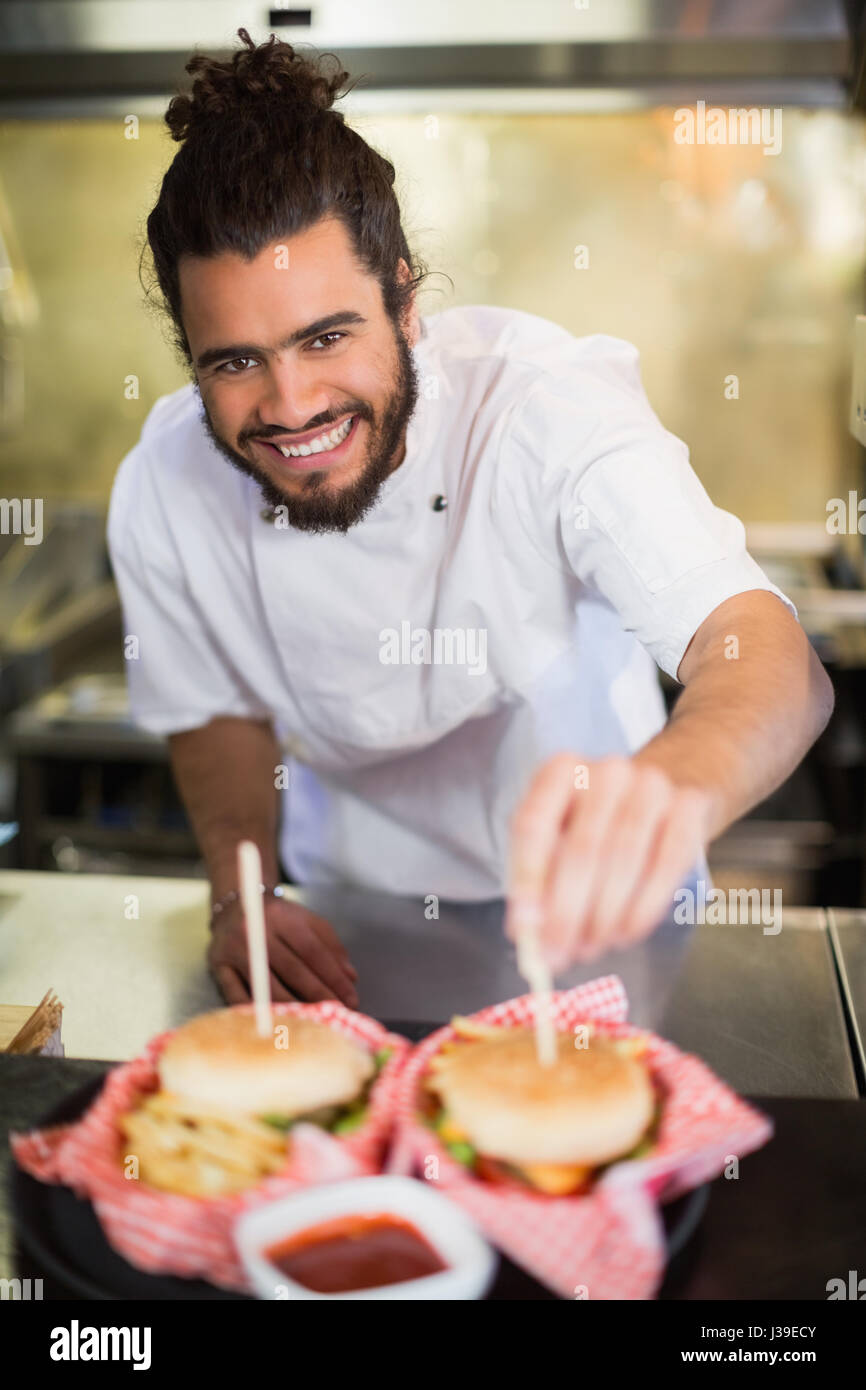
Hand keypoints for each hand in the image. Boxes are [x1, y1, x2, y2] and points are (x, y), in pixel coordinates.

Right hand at [208, 895, 359, 1006]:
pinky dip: (258, 1012)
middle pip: (293, 970)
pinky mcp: (218, 966)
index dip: (333, 977)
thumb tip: (350, 977)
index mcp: (283, 917)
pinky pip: (237, 995)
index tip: (351, 998)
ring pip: (267, 987)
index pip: (313, 951)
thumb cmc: (279, 918)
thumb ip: (331, 946)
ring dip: (293, 1007)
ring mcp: (235, 950)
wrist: (236, 904)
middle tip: (337, 1014)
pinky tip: (276, 1023)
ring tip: (313, 1021)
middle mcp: (257, 931)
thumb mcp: (307, 920)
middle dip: (318, 995)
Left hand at [505, 754, 714, 969]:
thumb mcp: (559, 837)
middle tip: (559, 954)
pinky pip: (667, 863)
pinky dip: (645, 907)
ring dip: (605, 915)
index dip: (527, 880)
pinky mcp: (690, 806)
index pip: (534, 825)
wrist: (666, 791)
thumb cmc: (598, 822)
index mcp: (561, 771)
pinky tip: (627, 933)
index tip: (524, 928)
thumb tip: (527, 935)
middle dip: (568, 912)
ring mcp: (653, 785)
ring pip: (625, 859)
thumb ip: (539, 882)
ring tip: (591, 947)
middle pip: (583, 848)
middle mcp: (607, 771)